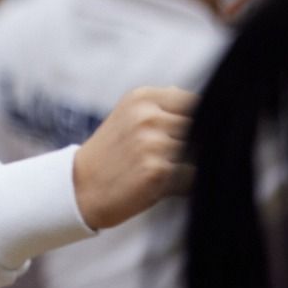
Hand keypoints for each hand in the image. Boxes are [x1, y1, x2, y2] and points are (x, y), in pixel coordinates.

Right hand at [73, 87, 195, 229]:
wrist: (78, 189)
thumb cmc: (110, 156)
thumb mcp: (128, 118)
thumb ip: (165, 108)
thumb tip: (208, 101)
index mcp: (142, 97)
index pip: (196, 102)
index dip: (200, 122)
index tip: (187, 137)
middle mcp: (147, 116)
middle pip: (202, 126)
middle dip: (197, 145)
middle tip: (175, 159)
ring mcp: (152, 142)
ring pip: (201, 151)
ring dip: (192, 164)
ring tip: (166, 172)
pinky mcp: (157, 170)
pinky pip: (194, 175)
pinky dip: (186, 184)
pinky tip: (164, 186)